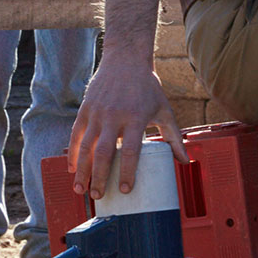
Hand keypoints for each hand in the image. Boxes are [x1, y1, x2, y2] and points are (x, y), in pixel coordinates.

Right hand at [68, 61, 186, 196]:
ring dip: (82, 171)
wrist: (126, 60)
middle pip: (104, 153)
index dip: (127, 172)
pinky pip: (76, 135)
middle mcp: (114, 116)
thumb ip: (174, 137)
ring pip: (85, 147)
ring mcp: (97, 113)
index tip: (125, 190)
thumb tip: (186, 161)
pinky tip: (72, 169)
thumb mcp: (164, 110)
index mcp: (135, 118)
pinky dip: (72, 153)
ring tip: (81, 190)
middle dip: (99, 178)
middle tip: (98, 197)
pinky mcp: (85, 109)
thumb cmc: (148, 88)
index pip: (131, 150)